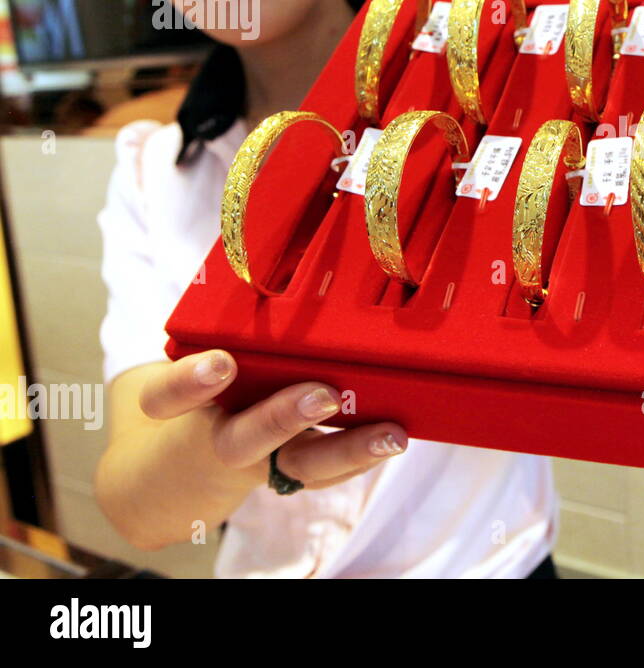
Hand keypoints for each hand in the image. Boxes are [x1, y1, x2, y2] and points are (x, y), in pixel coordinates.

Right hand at [137, 349, 407, 492]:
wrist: (192, 463)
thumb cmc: (210, 384)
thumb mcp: (198, 355)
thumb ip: (227, 324)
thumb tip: (271, 251)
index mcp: (186, 404)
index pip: (166, 398)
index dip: (189, 384)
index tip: (220, 363)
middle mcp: (222, 436)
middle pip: (242, 440)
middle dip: (283, 418)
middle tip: (324, 396)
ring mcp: (262, 461)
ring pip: (299, 465)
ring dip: (347, 451)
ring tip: (391, 435)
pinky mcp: (295, 473)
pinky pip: (328, 474)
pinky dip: (363, 457)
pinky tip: (395, 438)